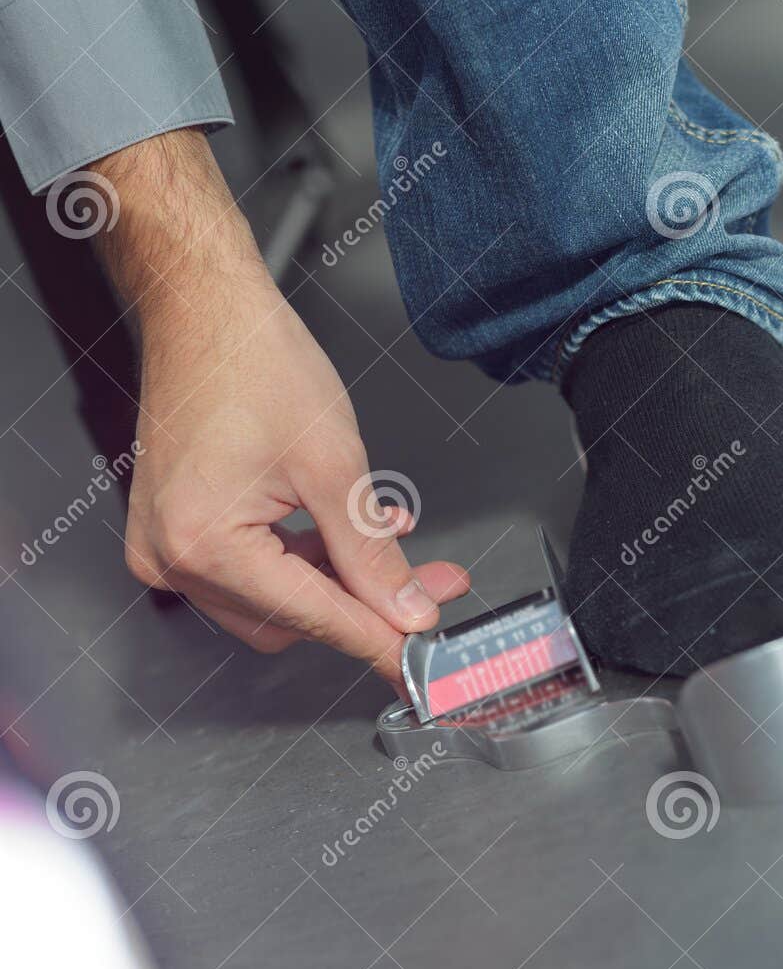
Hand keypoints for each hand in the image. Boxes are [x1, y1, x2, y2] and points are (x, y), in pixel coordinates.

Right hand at [92, 130, 467, 683]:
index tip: (423, 658)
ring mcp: (166, 545)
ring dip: (337, 577)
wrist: (203, 309)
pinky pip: (249, 568)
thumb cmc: (250, 361)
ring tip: (394, 536)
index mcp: (204, 545)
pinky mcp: (175, 528)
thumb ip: (372, 551)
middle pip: (291, 618)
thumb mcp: (333, 463)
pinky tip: (348, 528)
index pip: (313, 618)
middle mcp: (172, 558)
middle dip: (365, 602)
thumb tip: (405, 608)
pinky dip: (303, 556)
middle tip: (430, 583)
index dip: (380, 638)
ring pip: (274, 598)